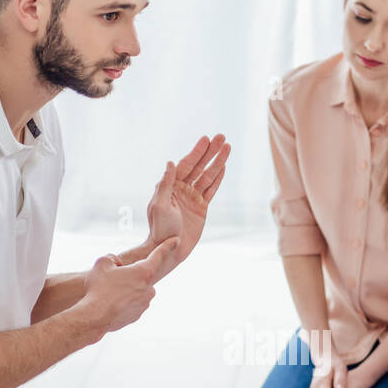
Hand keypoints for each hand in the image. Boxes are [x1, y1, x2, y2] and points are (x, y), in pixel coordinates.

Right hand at [80, 240, 177, 333]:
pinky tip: (110, 303)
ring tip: (108, 293)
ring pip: (135, 290)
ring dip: (125, 289)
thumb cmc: (98, 289)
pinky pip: (131, 303)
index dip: (167, 246)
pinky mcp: (137, 315)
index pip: (158, 255)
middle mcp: (149, 289)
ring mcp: (144, 304)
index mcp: (143, 273)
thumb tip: (115, 263)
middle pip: (140, 275)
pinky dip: (123, 302)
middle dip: (129, 275)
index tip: (176, 240)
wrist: (95, 317)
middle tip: (111, 280)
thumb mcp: (102, 264)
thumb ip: (112, 259)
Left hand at [144, 134, 230, 277]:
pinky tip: (223, 167)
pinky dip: (218, 179)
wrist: (169, 250)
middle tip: (222, 137)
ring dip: (218, 162)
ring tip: (227, 148)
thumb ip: (165, 185)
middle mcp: (182, 189)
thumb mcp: (160, 206)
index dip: (197, 152)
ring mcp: (193, 198)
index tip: (206, 139)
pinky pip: (211, 190)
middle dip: (211, 152)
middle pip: (199, 166)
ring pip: (208, 176)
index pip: (186, 165)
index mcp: (171, 186)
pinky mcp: (201, 208)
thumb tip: (170, 163)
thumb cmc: (160, 229)